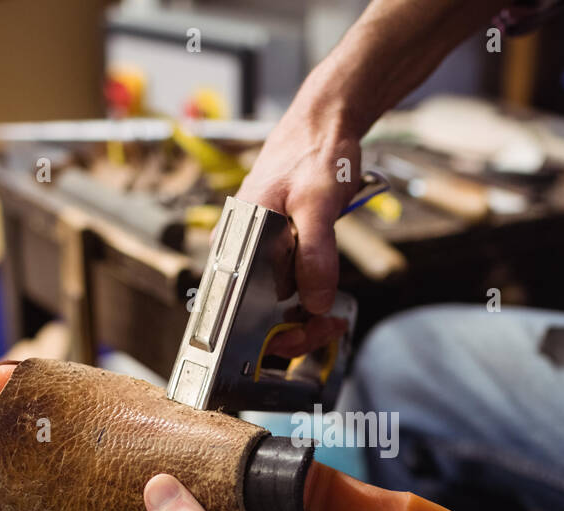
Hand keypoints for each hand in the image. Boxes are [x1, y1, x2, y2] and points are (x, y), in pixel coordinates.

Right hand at [235, 89, 362, 318]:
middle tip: (327, 326)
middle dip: (291, 325)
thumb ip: (315, 255)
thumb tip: (313, 303)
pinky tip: (322, 292)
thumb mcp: (318, 205)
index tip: (301, 335)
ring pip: (269, 300)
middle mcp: (235, 247)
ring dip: (300, 312)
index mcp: (233, 237)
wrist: (324, 123)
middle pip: (251, 310)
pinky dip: (303, 293)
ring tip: (330, 316)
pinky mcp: (270, 247)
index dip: (266, 331)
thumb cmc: (314, 152)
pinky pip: (282, 283)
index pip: (234, 307)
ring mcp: (252, 248)